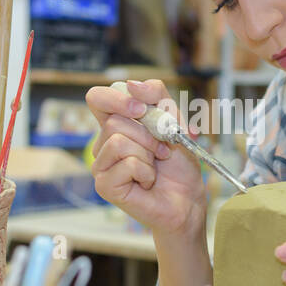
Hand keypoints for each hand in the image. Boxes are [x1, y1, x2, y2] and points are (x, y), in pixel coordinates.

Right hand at [84, 79, 206, 237]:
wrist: (188, 200)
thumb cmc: (178, 165)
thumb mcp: (175, 121)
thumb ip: (157, 97)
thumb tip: (131, 85)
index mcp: (115, 125)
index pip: (97, 98)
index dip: (116, 98)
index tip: (142, 109)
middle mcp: (103, 144)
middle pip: (114, 120)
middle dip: (147, 134)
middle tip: (161, 151)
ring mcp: (101, 166)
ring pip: (118, 140)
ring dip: (147, 153)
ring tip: (154, 166)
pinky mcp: (104, 185)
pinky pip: (126, 164)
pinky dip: (146, 172)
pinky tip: (148, 182)